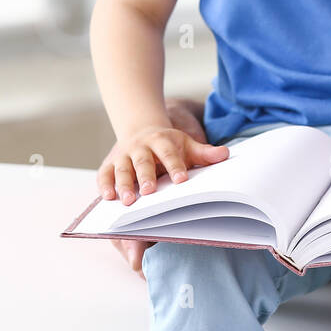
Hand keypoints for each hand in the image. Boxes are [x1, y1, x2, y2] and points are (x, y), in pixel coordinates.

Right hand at [96, 97, 219, 277]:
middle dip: (146, 176)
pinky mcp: (109, 164)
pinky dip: (105, 185)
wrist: (141, 130)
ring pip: (122, 169)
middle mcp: (140, 147)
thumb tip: (225, 155)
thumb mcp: (187, 144)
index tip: (181, 179)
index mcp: (162, 141)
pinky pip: (104, 174)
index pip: (169, 153)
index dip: (175, 165)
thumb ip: (204, 152)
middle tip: (150, 192)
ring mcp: (123, 155)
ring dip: (124, 184)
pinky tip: (108, 198)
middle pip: (143, 162)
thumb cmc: (168, 144)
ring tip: (127, 200)